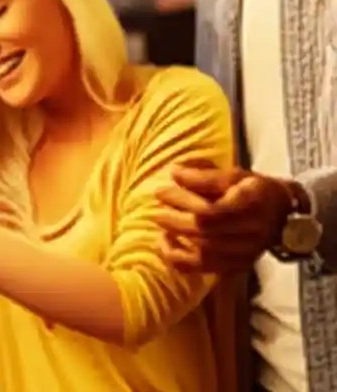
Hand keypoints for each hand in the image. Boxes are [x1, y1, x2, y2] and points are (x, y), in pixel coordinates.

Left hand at [154, 161, 293, 273]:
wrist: (283, 216)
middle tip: (156, 206)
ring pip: (203, 250)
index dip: (183, 201)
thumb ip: (205, 176)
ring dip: (175, 235)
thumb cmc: (255, 191)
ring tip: (160, 221)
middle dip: (174, 217)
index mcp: (253, 203)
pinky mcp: (237, 266)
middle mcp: (253, 231)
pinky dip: (178, 257)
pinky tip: (166, 242)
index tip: (163, 189)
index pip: (213, 209)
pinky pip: (202, 268)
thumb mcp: (235, 176)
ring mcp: (246, 253)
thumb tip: (174, 173)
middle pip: (205, 229)